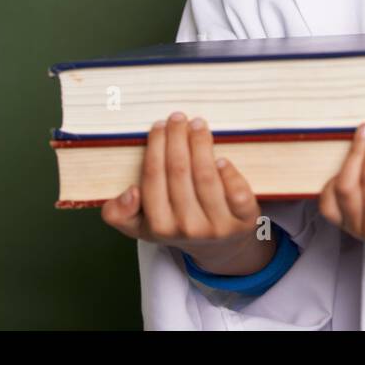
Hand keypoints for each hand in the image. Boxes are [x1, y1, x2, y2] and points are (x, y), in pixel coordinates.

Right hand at [101, 112, 269, 273]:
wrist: (220, 248)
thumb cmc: (177, 224)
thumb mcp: (142, 226)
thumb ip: (119, 213)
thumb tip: (131, 192)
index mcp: (159, 228)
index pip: (154, 178)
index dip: (156, 147)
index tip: (159, 125)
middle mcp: (188, 229)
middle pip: (180, 172)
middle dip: (177, 138)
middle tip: (178, 117)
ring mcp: (218, 226)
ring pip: (206, 177)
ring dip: (201, 144)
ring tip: (197, 124)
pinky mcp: (244, 221)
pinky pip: (236, 191)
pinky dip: (229, 171)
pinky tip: (221, 157)